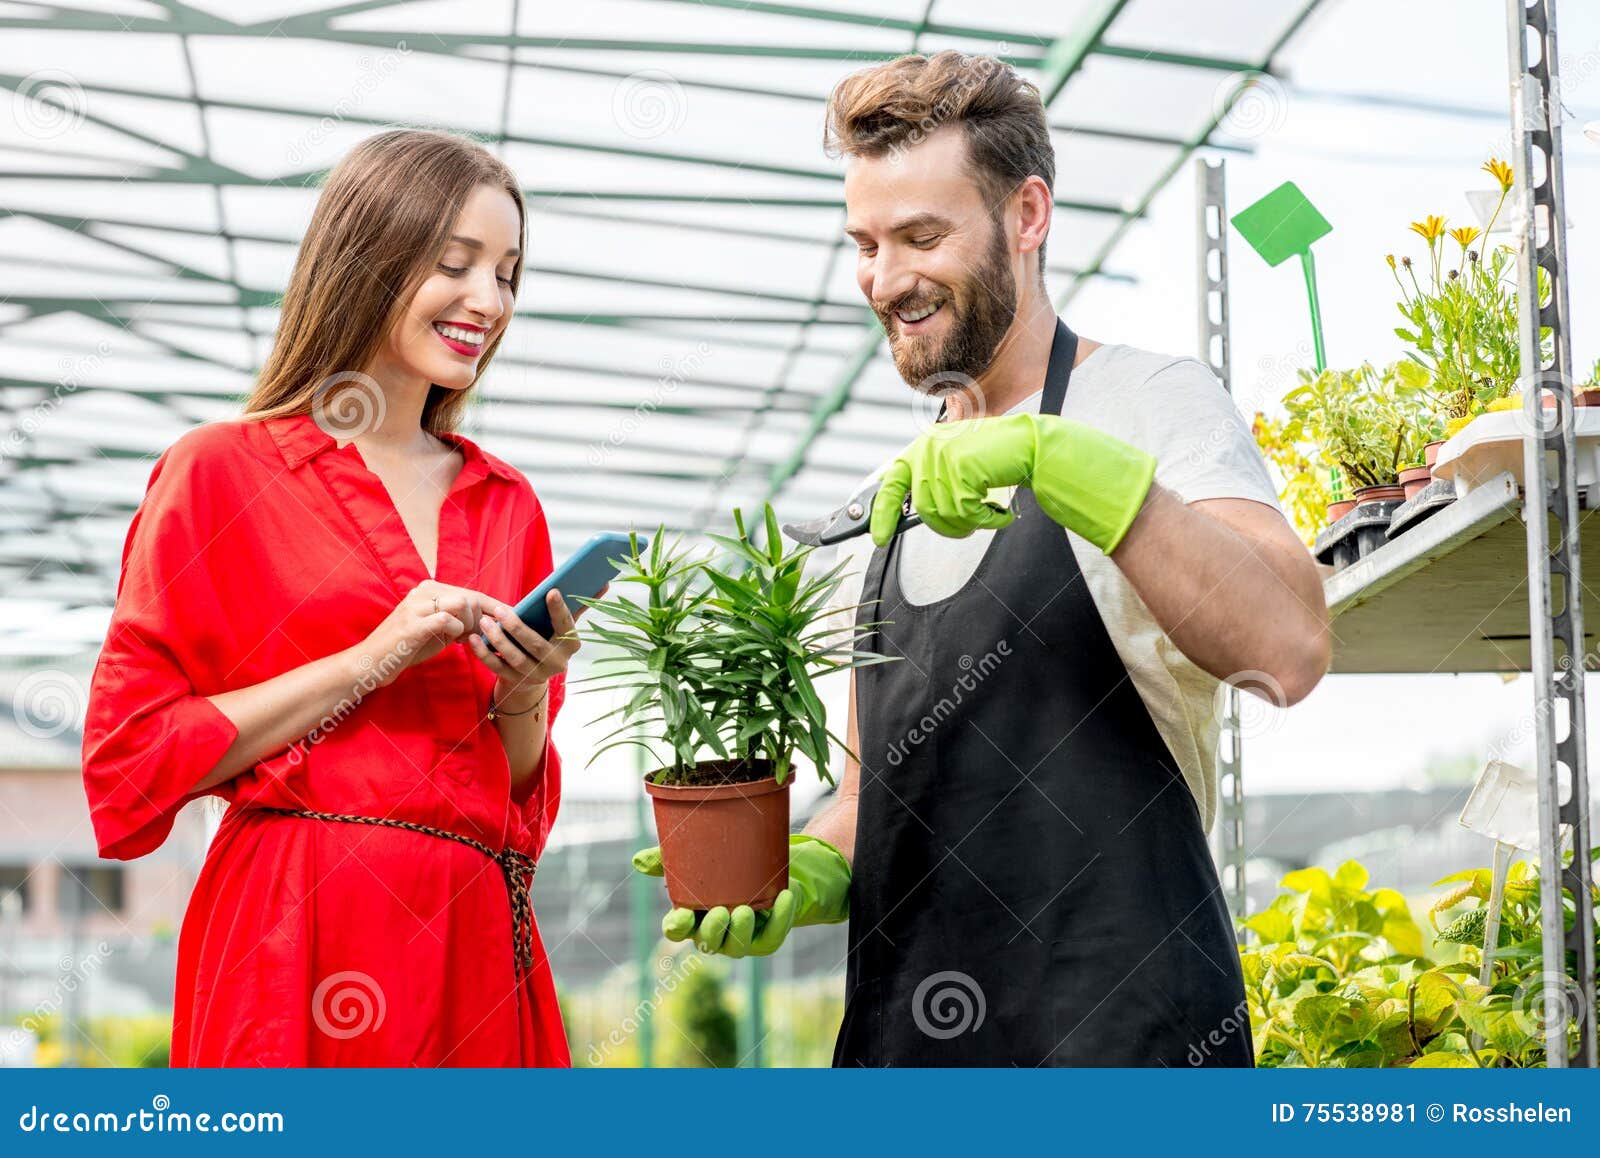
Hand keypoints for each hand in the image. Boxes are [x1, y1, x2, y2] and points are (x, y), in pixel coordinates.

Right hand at [356, 579, 494, 684]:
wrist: (372, 663)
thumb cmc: (408, 647)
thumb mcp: (438, 630)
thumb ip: (460, 621)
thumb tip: (492, 621)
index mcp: (430, 589)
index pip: (472, 593)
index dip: (495, 607)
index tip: (514, 619)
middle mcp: (423, 591)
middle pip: (471, 597)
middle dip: (481, 621)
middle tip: (474, 639)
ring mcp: (416, 605)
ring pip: (462, 603)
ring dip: (469, 625)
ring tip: (462, 640)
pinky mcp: (411, 624)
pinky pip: (447, 620)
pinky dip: (457, 632)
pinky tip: (453, 642)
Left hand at [469, 586, 599, 707]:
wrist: (535, 673)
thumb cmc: (550, 638)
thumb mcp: (564, 626)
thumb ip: (578, 606)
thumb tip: (604, 583)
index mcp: (571, 645)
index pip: (566, 627)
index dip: (559, 610)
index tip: (550, 591)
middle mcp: (557, 663)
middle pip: (535, 645)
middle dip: (516, 627)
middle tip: (500, 610)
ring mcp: (535, 675)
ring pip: (515, 657)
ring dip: (497, 639)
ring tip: (484, 621)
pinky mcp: (514, 681)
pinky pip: (496, 667)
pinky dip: (483, 653)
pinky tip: (473, 638)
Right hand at [631, 834, 850, 958]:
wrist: (773, 870)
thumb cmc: (729, 866)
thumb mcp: (700, 858)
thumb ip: (668, 859)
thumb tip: (638, 862)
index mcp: (692, 916)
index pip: (676, 929)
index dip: (677, 927)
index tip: (681, 918)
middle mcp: (713, 932)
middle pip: (706, 941)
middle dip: (711, 931)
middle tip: (720, 912)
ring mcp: (740, 939)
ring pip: (736, 946)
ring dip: (740, 931)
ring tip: (745, 910)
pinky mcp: (766, 939)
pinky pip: (771, 937)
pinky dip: (780, 918)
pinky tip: (784, 897)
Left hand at [869, 413, 1157, 553]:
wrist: (1032, 446)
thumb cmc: (997, 460)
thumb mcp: (958, 467)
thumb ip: (932, 483)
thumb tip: (905, 514)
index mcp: (923, 447)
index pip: (890, 481)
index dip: (880, 513)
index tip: (877, 539)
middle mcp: (928, 448)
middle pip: (922, 509)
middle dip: (947, 525)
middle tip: (970, 525)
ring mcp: (944, 456)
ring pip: (943, 514)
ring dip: (969, 523)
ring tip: (988, 512)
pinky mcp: (962, 466)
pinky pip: (965, 512)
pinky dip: (985, 520)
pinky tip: (1000, 513)